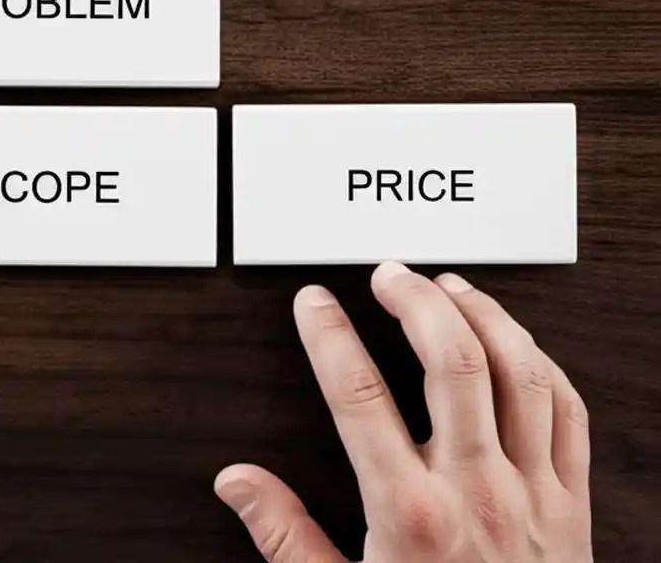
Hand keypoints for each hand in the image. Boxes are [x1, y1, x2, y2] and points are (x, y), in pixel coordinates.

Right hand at [214, 262, 591, 561]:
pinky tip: (517, 344)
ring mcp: (531, 493)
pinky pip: (570, 412)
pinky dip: (542, 364)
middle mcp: (474, 491)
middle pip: (452, 363)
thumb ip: (285, 535)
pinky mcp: (572, 503)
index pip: (358, 396)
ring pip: (519, 373)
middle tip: (390, 274)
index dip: (329, 337)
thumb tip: (238, 482)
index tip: (315, 304)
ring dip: (485, 316)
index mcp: (409, 513)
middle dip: (418, 302)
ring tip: (452, 287)